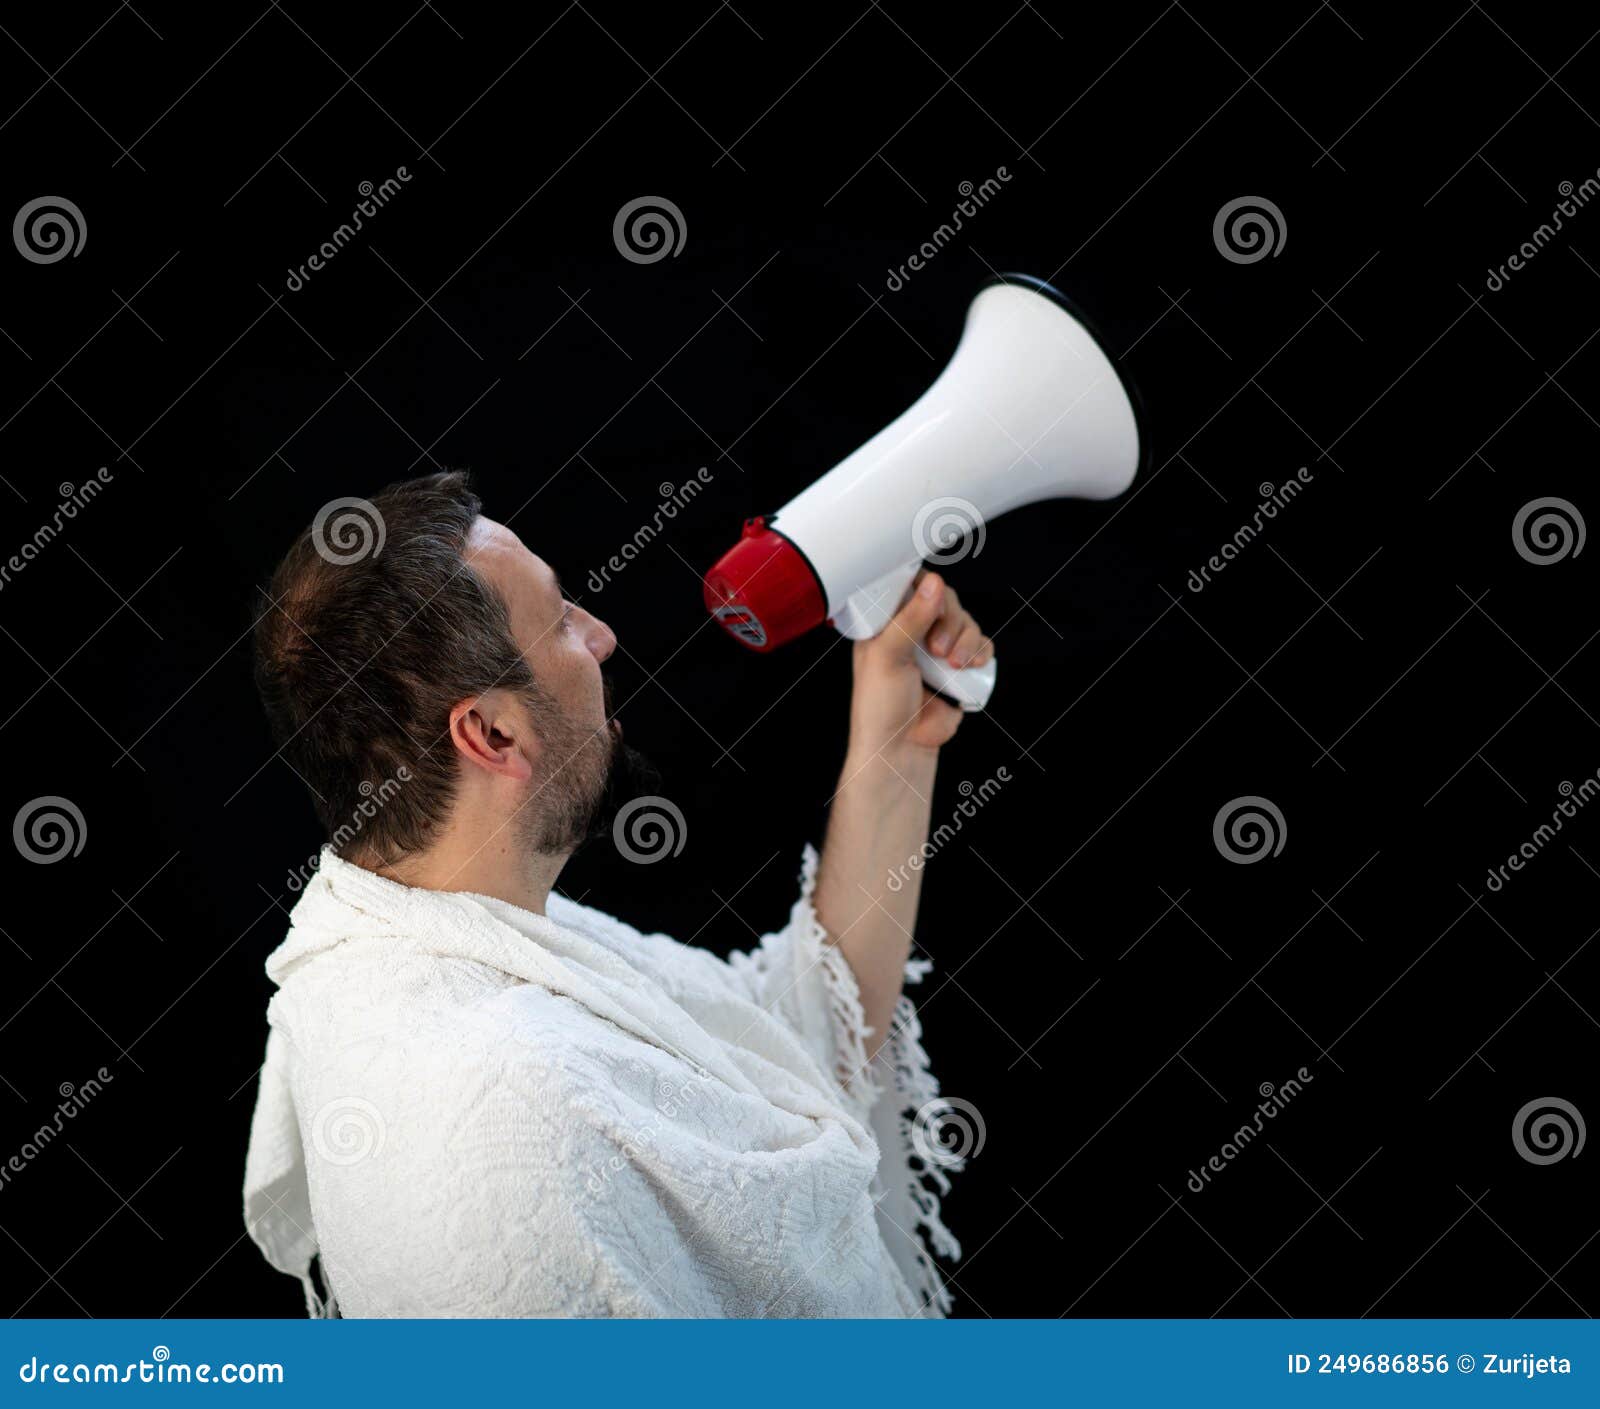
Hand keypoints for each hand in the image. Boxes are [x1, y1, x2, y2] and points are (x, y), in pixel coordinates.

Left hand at [846, 570, 992, 759]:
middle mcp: (914, 632)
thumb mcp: (887, 656)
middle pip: (945, 600)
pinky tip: (969, 665)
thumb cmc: (880, 706)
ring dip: (965, 638)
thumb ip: (910, 619)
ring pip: (966, 621)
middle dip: (948, 619)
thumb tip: (932, 584)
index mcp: (886, 624)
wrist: (902, 748)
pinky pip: (981, 646)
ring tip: (951, 663)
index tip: (931, 597)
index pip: (908, 586)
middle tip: (935, 647)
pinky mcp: (959, 667)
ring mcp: (938, 648)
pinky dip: (981, 651)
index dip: (924, 586)